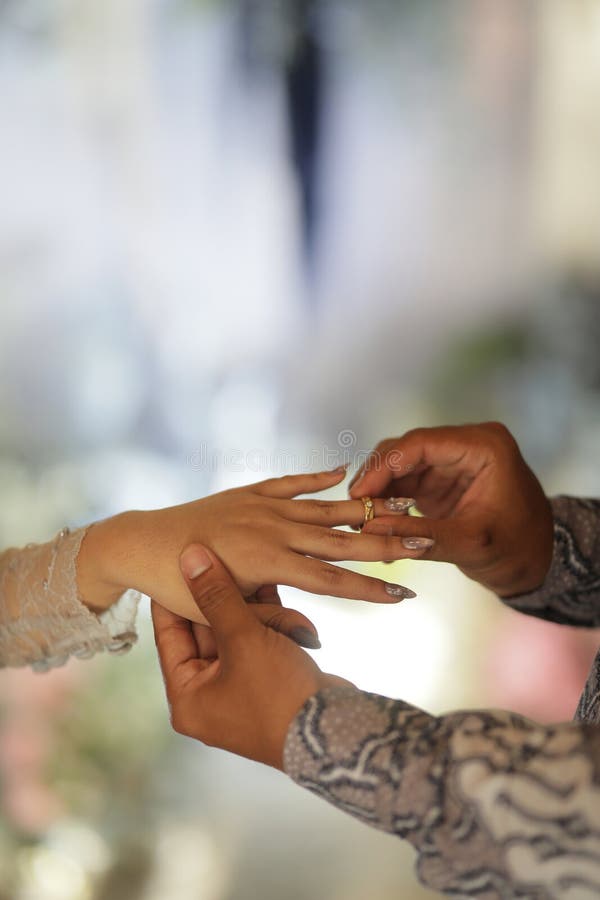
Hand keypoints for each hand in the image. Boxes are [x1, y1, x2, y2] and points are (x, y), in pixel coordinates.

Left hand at [80, 468, 417, 627]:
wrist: (139, 543)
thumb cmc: (175, 588)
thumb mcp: (220, 614)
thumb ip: (270, 618)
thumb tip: (316, 630)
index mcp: (265, 563)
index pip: (330, 580)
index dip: (370, 589)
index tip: (405, 593)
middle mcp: (270, 530)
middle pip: (338, 540)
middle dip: (384, 543)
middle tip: (423, 542)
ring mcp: (261, 507)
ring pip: (322, 508)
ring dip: (363, 509)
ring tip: (401, 504)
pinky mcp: (249, 493)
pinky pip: (290, 482)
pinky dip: (316, 477)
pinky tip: (344, 472)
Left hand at [151, 544, 350, 769]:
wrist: (338, 732)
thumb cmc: (279, 693)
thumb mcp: (243, 639)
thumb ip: (216, 596)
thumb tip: (189, 556)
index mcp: (187, 698)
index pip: (170, 634)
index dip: (172, 595)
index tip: (173, 560)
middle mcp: (208, 697)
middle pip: (205, 632)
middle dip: (222, 597)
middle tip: (217, 557)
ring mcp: (239, 691)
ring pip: (236, 632)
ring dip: (253, 609)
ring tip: (258, 576)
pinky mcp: (269, 682)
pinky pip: (259, 642)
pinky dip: (269, 620)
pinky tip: (272, 587)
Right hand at [349, 422, 553, 596]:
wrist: (538, 560)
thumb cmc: (517, 548)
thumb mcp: (471, 544)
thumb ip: (421, 535)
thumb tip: (370, 529)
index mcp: (484, 446)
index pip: (421, 443)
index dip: (384, 466)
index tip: (359, 492)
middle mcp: (466, 444)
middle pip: (406, 449)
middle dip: (376, 477)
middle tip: (352, 507)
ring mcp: (452, 459)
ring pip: (400, 464)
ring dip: (378, 489)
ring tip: (359, 516)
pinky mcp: (442, 477)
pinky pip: (405, 480)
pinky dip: (388, 499)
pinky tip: (373, 520)